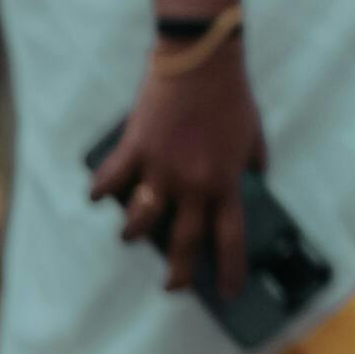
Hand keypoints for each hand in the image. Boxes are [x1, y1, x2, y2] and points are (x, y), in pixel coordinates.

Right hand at [90, 30, 267, 302]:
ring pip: (142, 220)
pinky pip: (112, 179)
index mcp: (226, 183)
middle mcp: (193, 184)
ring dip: (135, 233)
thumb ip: (253, 163)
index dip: (231, 270)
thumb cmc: (231, 96)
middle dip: (179, 273)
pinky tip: (99, 196)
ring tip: (130, 236)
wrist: (201, 60)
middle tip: (174, 287)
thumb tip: (255, 180)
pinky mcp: (136, 148)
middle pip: (185, 243)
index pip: (230, 239)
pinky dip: (102, 189)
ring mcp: (161, 168)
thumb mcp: (254, 134)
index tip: (230, 293)